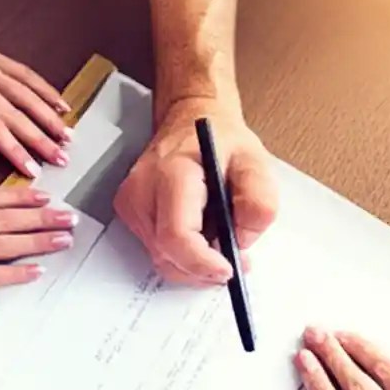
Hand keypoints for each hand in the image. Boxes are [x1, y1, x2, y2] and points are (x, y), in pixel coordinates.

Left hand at [0, 0, 70, 175]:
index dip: (16, 151)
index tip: (33, 170)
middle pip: (17, 115)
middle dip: (42, 140)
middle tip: (62, 159)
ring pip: (27, 95)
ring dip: (50, 116)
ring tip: (68, 136)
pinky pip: (24, 73)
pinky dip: (45, 88)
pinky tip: (61, 103)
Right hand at [113, 98, 277, 284]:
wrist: (191, 119)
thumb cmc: (221, 139)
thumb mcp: (255, 162)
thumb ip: (258, 203)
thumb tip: (242, 241)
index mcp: (173, 173)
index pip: (176, 236)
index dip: (202, 263)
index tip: (228, 269)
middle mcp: (143, 189)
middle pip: (167, 255)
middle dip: (203, 268)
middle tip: (234, 259)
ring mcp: (132, 202)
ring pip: (162, 258)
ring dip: (194, 262)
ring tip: (219, 239)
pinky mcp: (130, 212)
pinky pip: (158, 250)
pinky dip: (183, 253)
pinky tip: (200, 233)